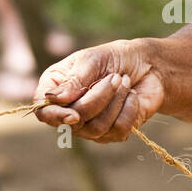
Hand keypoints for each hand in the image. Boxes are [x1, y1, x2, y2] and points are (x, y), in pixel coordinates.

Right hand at [34, 40, 164, 141]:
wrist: (147, 64)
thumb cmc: (115, 57)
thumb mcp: (92, 59)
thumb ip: (74, 79)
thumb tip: (53, 99)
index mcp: (56, 88)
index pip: (44, 111)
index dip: (55, 116)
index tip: (73, 114)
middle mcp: (69, 110)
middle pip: (74, 121)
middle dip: (99, 97)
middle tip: (115, 76)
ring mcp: (90, 126)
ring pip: (97, 128)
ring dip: (115, 101)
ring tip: (124, 82)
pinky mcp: (113, 133)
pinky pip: (118, 129)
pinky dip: (129, 108)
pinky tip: (132, 96)